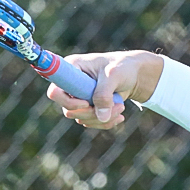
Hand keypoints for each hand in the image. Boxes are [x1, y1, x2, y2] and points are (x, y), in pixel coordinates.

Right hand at [47, 50, 163, 129]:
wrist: (134, 74)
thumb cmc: (122, 67)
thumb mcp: (114, 76)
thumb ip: (105, 94)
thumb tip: (101, 117)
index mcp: (71, 69)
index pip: (55, 92)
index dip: (69, 102)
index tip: (87, 102)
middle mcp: (70, 84)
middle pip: (69, 110)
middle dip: (92, 113)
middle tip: (115, 106)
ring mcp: (78, 97)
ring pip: (81, 118)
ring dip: (102, 118)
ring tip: (121, 107)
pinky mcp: (87, 107)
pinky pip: (90, 122)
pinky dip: (106, 122)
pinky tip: (119, 115)